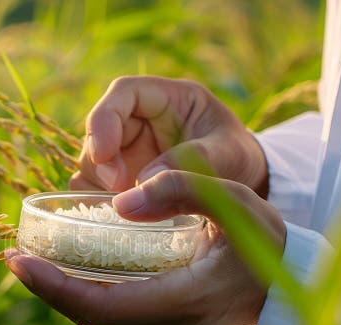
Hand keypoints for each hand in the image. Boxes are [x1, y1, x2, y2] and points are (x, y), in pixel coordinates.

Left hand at [6, 170, 285, 324]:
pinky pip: (115, 310)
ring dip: (63, 291)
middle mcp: (168, 323)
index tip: (18, 262)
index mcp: (181, 300)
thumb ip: (182, 191)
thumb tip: (122, 200)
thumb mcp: (233, 200)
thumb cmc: (268, 239)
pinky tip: (71, 266)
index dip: (54, 288)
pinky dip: (85, 290)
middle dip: (48, 289)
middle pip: (92, 315)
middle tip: (14, 257)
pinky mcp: (167, 318)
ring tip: (32, 260)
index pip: (101, 307)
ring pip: (101, 316)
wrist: (293, 278)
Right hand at [70, 76, 268, 196]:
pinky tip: (114, 216)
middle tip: (118, 188)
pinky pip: (97, 187)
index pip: (123, 93)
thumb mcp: (227, 154)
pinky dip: (97, 202)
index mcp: (168, 98)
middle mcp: (140, 121)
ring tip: (122, 206)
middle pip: (100, 130)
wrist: (246, 185)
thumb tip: (141, 182)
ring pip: (93, 161)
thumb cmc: (239, 158)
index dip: (105, 119)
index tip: (103, 154)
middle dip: (101, 160)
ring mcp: (128, 151)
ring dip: (97, 184)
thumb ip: (189, 162)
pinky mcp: (122, 179)